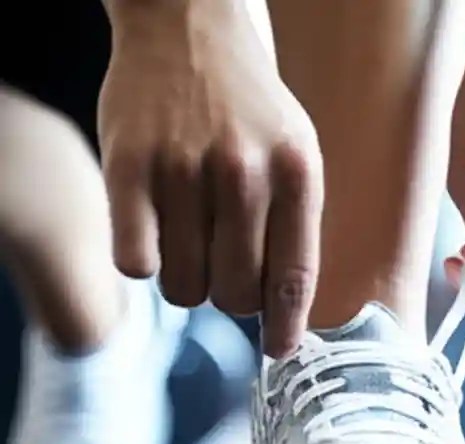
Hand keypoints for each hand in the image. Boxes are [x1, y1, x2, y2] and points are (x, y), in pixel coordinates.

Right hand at [98, 0, 322, 356]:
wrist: (187, 30)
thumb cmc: (249, 107)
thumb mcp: (298, 153)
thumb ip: (295, 224)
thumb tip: (286, 309)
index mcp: (297, 174)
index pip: (294, 277)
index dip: (286, 327)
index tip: (279, 351)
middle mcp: (244, 174)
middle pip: (235, 294)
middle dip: (232, 298)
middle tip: (225, 271)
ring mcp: (182, 169)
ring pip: (183, 285)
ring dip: (187, 279)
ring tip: (191, 239)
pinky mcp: (127, 166)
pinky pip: (134, 262)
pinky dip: (143, 260)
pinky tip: (154, 229)